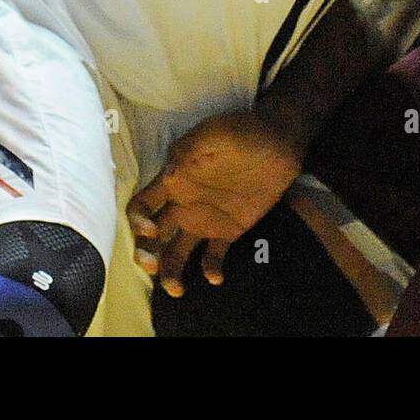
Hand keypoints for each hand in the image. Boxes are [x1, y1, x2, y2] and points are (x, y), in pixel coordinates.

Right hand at [126, 110, 302, 297]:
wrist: (281, 141)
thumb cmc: (245, 130)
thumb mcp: (218, 132)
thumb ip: (192, 149)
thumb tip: (167, 173)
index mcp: (175, 179)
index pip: (143, 203)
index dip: (138, 220)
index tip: (151, 231)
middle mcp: (183, 202)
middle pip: (152, 235)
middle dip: (146, 253)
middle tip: (154, 266)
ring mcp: (205, 219)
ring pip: (177, 251)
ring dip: (170, 272)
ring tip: (177, 289)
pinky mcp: (228, 230)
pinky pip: (213, 256)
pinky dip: (210, 269)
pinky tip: (216, 276)